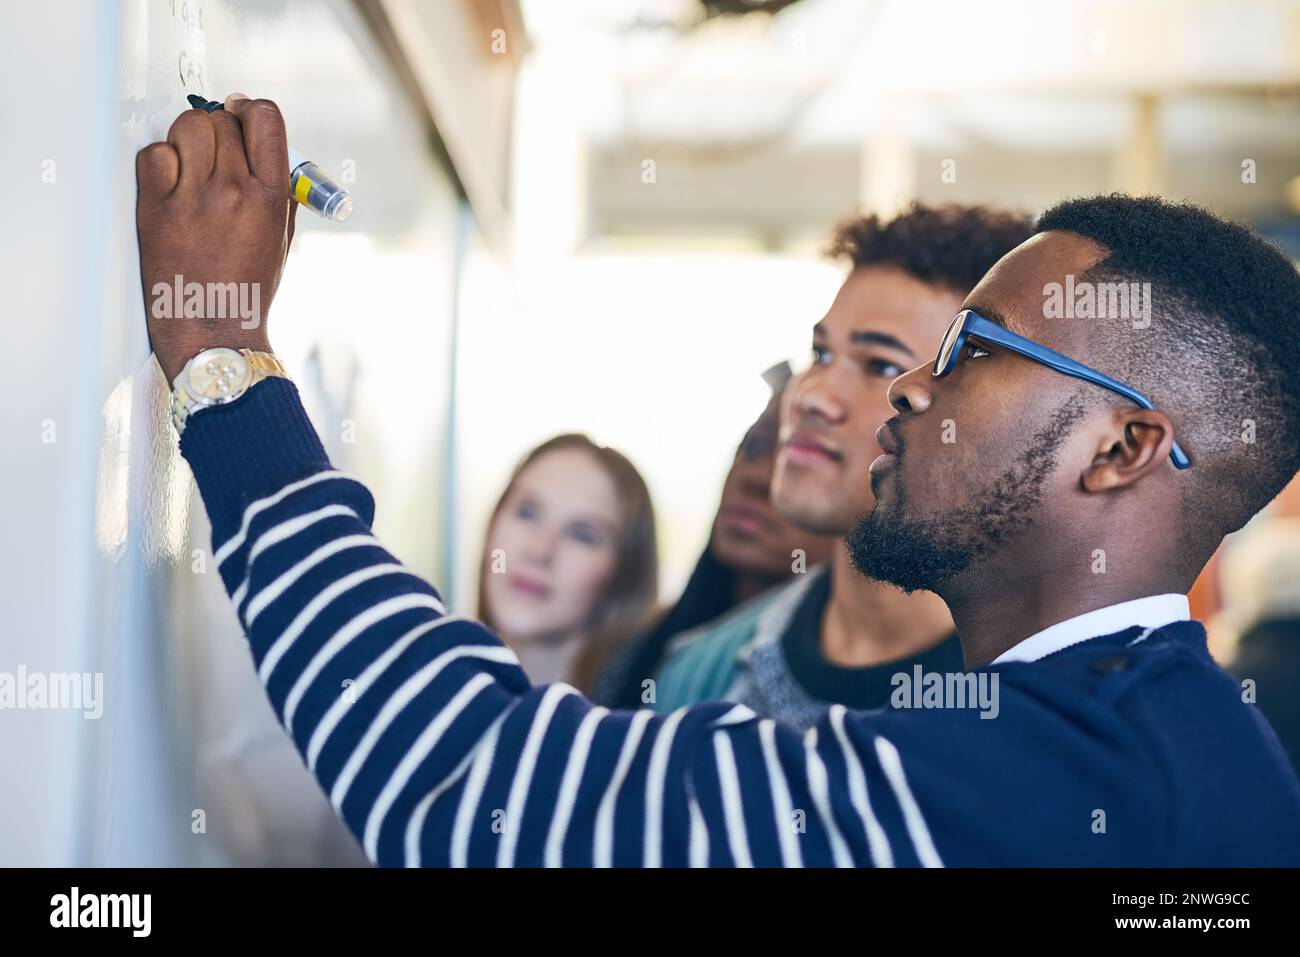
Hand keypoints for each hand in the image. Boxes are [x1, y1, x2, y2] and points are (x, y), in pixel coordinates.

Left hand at [136, 94, 297, 382]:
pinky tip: (169, 188)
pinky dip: (159, 164)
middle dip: (218, 129)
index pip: (266, 118)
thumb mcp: (282, 239)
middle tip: (213, 153)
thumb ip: (279, 191)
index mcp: (272, 198)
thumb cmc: (247, 291)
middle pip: (222, 119)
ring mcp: (194, 198)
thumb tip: (263, 148)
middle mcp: (235, 191)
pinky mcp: (156, 208)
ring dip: (188, 140)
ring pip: (188, 127)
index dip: (249, 109)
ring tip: (190, 168)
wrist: (214, 334)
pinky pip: (153, 155)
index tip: (240, 115)